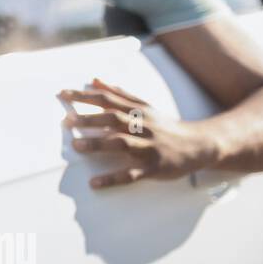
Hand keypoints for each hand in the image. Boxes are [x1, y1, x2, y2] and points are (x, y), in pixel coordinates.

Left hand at [59, 78, 217, 188]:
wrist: (200, 145)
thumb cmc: (165, 126)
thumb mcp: (144, 106)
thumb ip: (118, 94)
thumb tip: (94, 80)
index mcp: (138, 111)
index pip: (108, 100)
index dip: (85, 96)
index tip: (62, 94)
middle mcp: (142, 127)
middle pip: (114, 120)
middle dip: (90, 120)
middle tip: (66, 121)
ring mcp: (148, 148)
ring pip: (122, 144)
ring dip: (98, 144)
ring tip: (76, 146)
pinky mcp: (154, 168)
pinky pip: (132, 174)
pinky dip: (113, 178)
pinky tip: (94, 182)